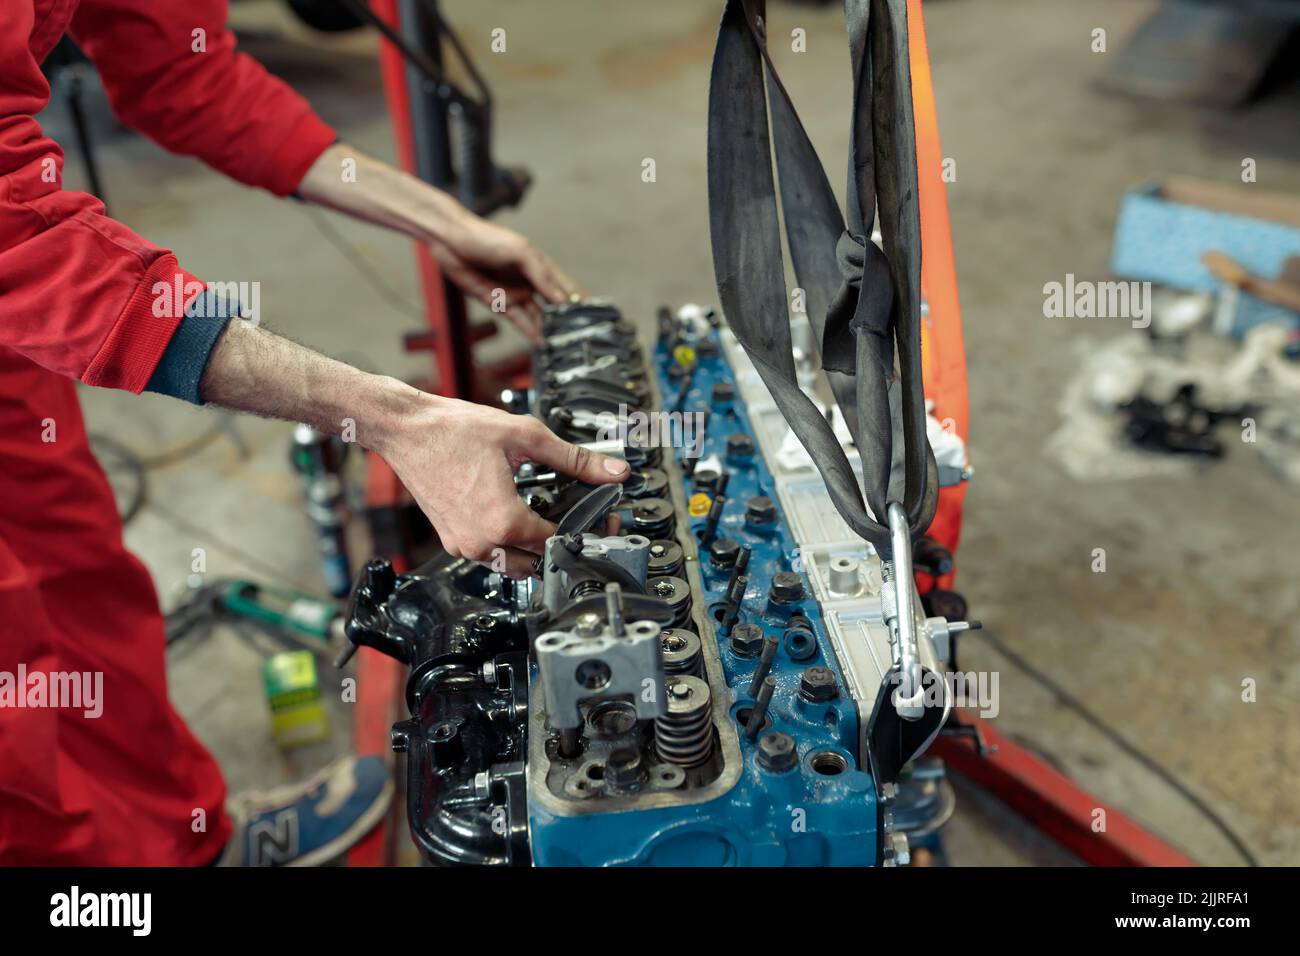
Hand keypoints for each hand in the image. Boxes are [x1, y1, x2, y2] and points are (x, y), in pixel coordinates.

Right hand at [377, 394, 626, 576]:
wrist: (407, 429)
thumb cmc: (453, 430)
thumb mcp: (525, 437)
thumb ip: (573, 458)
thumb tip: (611, 470)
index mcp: (503, 520)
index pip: (557, 542)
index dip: (583, 531)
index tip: (598, 522)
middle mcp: (481, 542)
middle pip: (537, 562)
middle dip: (559, 545)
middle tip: (577, 524)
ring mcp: (463, 544)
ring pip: (512, 565)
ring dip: (533, 550)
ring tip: (546, 519)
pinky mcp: (451, 540)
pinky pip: (489, 555)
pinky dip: (507, 544)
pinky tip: (516, 516)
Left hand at [432, 214, 579, 343]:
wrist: (452, 242)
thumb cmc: (488, 239)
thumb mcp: (520, 252)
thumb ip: (541, 275)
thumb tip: (560, 298)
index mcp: (539, 265)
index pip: (564, 286)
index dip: (578, 299)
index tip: (593, 314)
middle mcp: (530, 281)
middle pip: (552, 304)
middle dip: (564, 318)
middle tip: (578, 335)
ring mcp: (515, 293)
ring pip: (537, 315)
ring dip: (548, 328)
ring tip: (561, 344)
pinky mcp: (499, 303)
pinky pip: (518, 321)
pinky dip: (529, 331)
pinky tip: (541, 341)